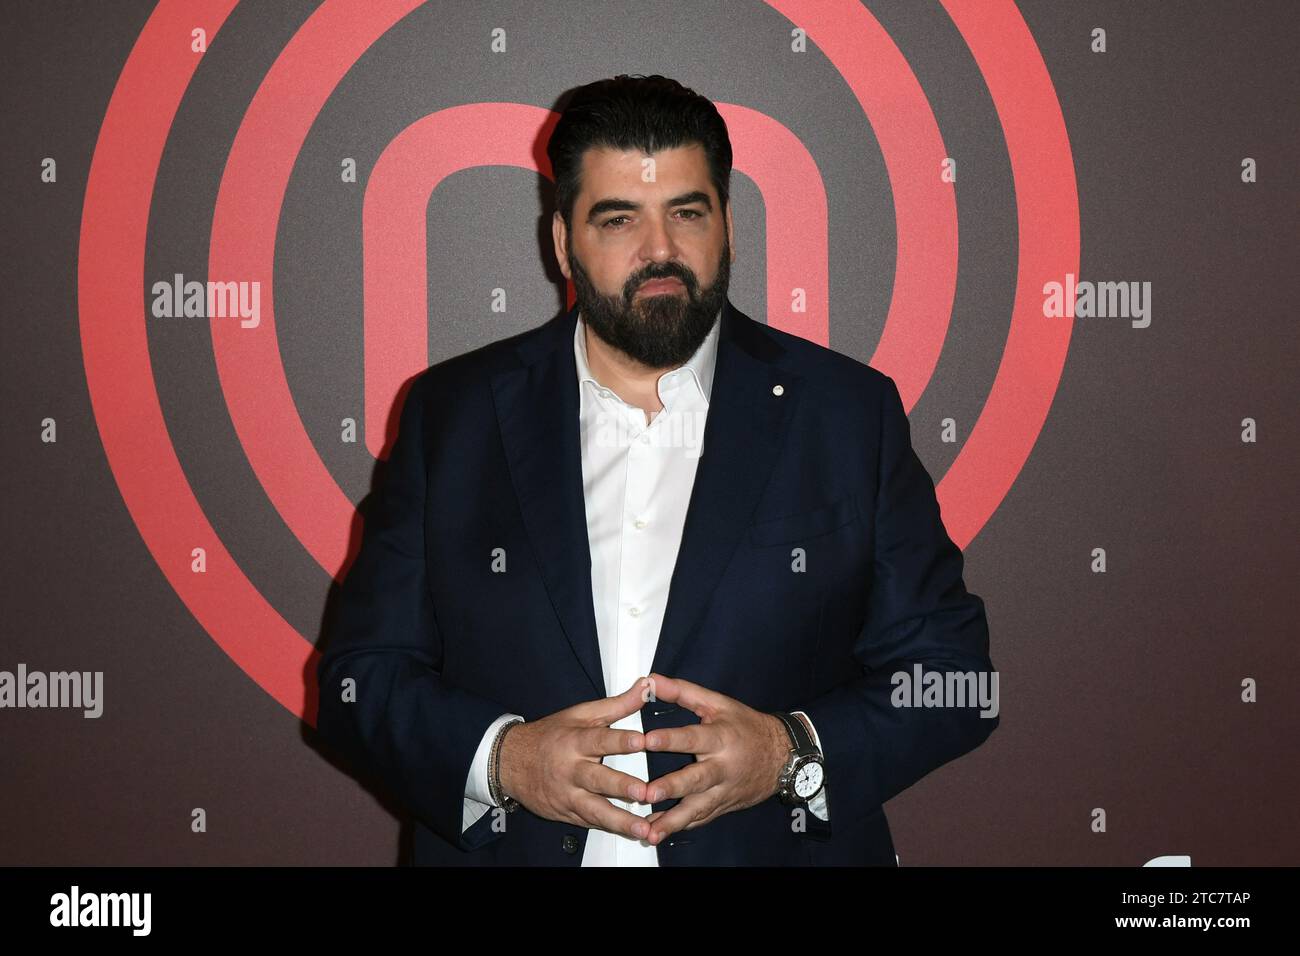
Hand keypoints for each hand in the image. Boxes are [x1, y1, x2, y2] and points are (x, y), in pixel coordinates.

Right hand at [497, 677, 654, 840]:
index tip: (641, 740)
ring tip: (642, 827)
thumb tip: (646, 686)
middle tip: (643, 792)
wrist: (509, 762)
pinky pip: (591, 823)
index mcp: (575, 741)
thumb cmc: (549, 736)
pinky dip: (611, 829)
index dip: (620, 740)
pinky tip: (631, 834)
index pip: (600, 739)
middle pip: (597, 779)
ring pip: (595, 810)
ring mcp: (568, 796)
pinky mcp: (567, 814)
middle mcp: (571, 770)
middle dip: (621, 787)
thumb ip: (617, 704)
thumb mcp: (580, 714)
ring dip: (620, 821)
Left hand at [639, 673, 790, 845]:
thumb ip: (682, 692)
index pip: (693, 738)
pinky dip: (681, 827)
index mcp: (720, 738)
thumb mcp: (718, 703)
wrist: (782, 756)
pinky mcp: (722, 806)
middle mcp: (722, 767)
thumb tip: (651, 680)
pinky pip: (700, 819)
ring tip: (650, 830)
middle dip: (672, 787)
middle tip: (648, 793)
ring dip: (673, 820)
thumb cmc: (746, 726)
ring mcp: (723, 791)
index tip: (648, 740)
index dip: (671, 739)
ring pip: (698, 808)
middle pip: (696, 779)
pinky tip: (658, 832)